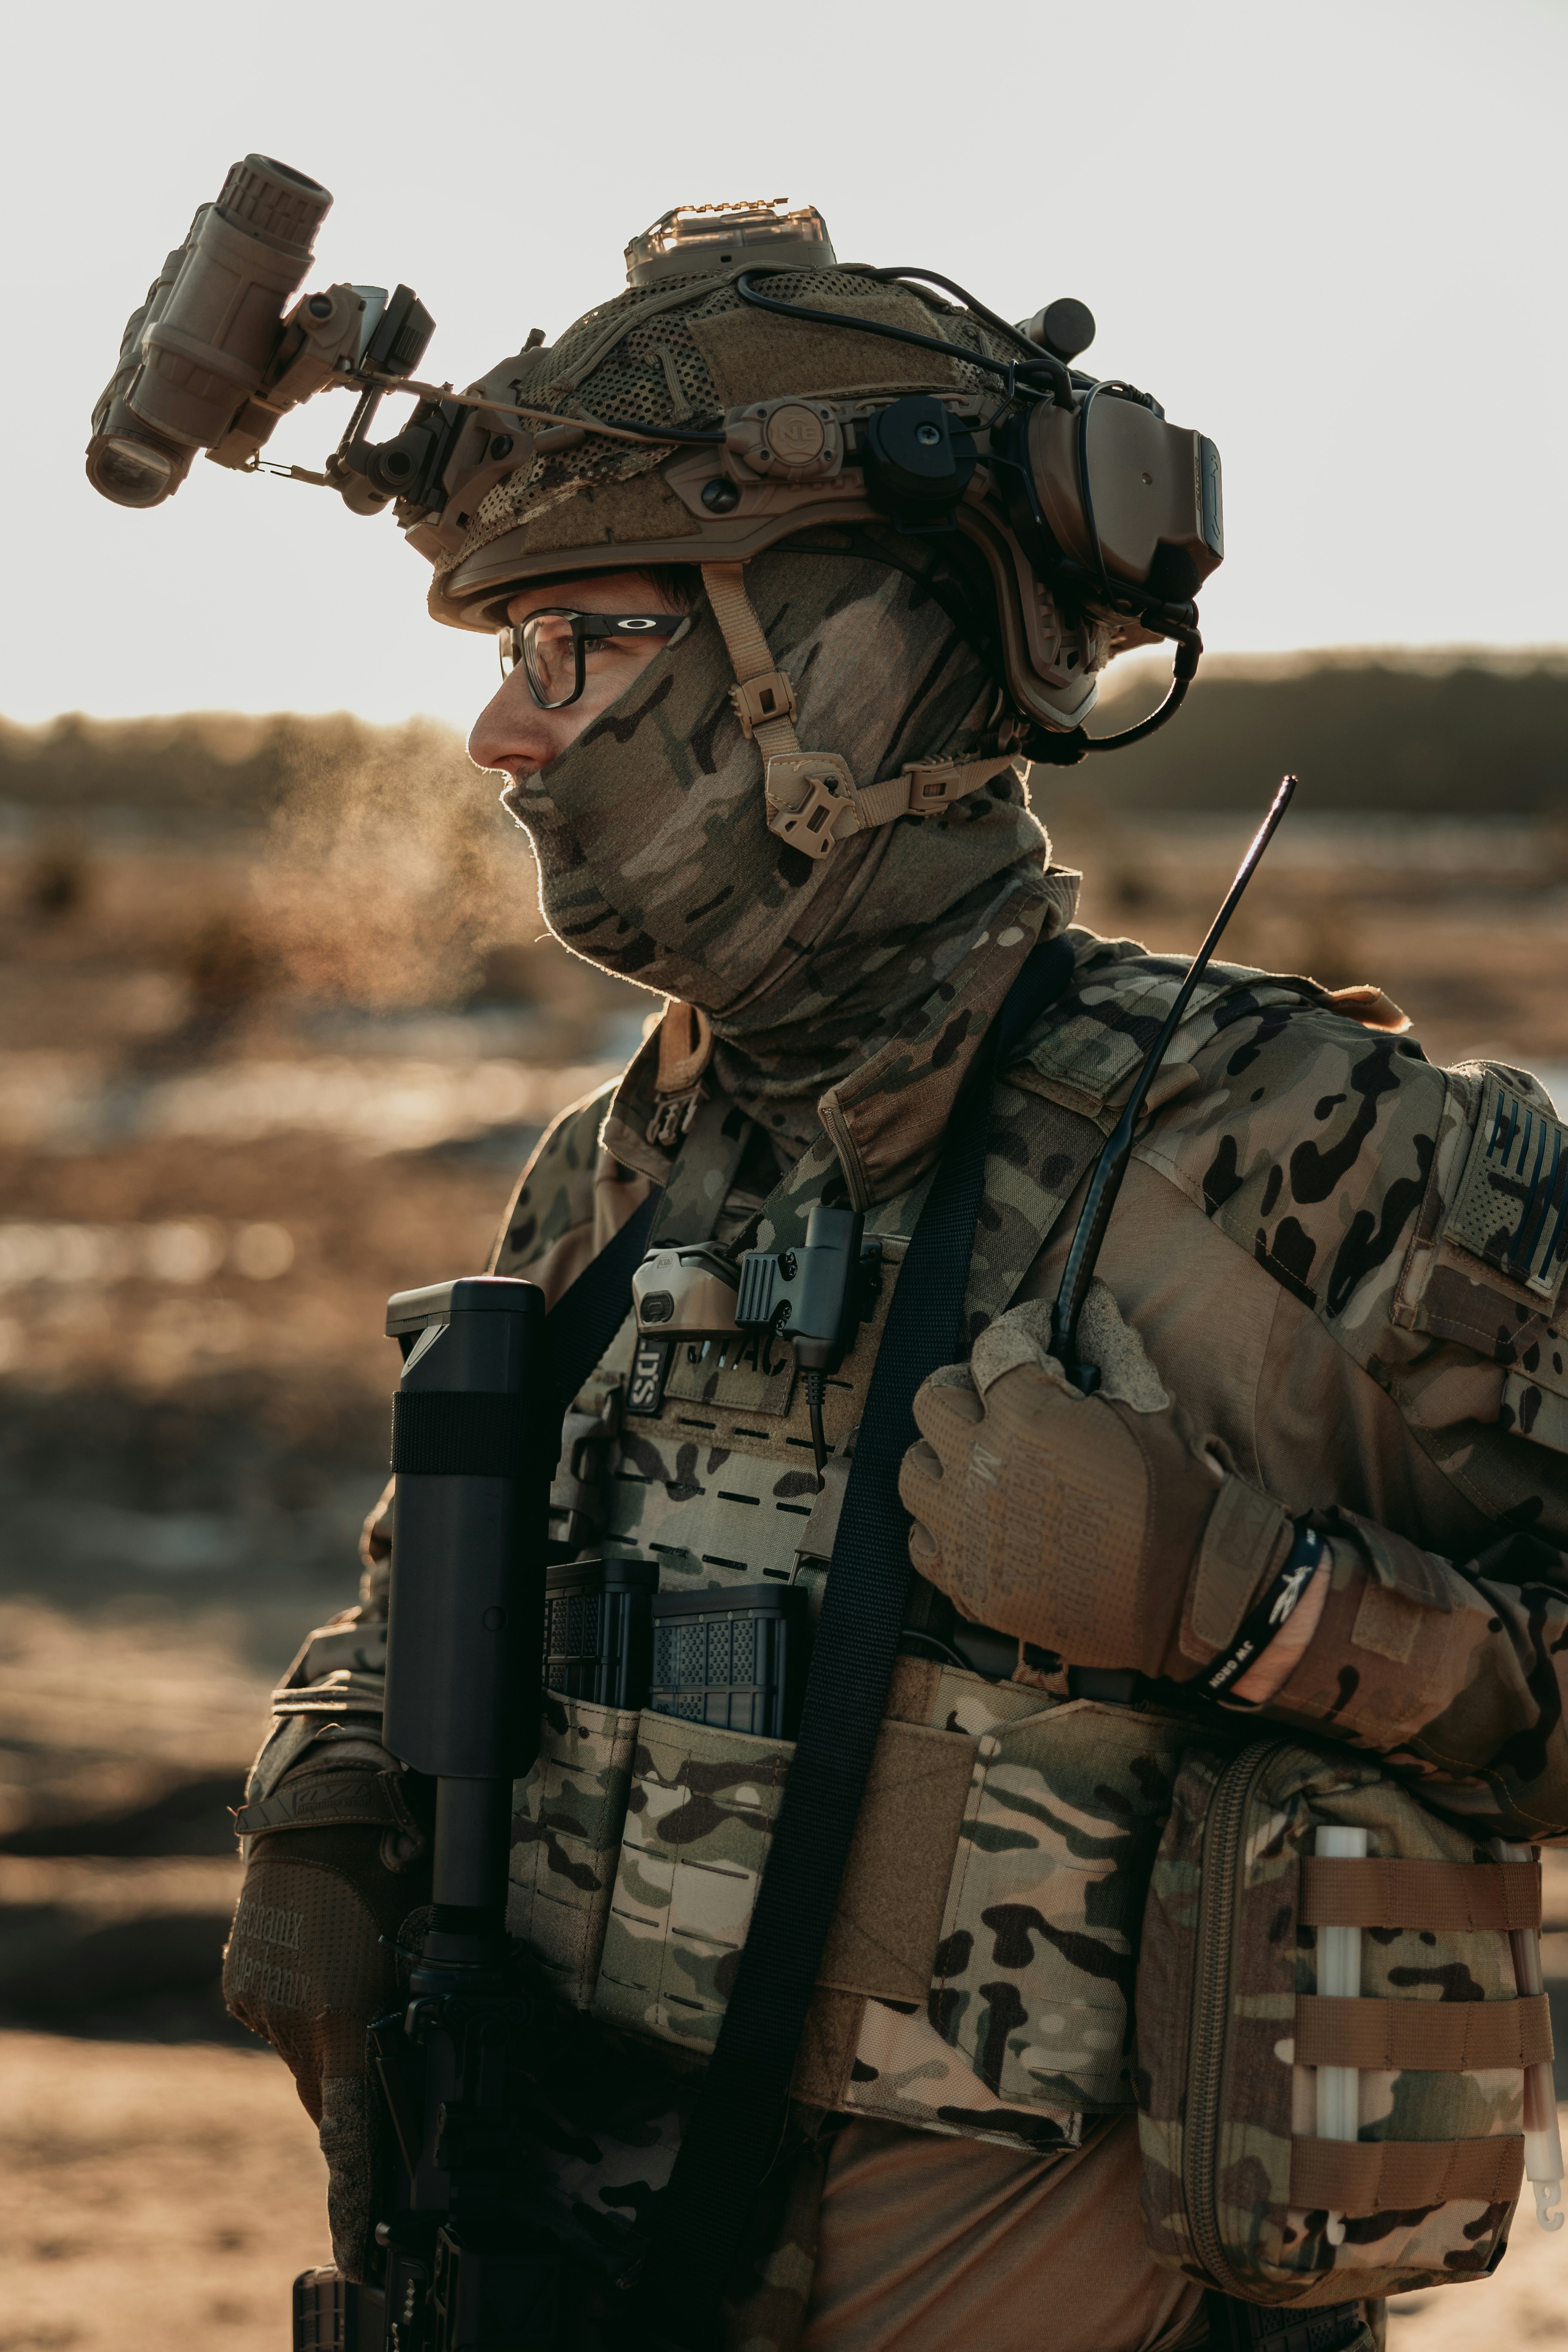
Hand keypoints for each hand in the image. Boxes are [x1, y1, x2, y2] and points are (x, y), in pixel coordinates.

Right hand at [223, 1751, 431, 2278]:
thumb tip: (416, 2064)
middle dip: (350, 2092)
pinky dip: (296, 2005)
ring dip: (323, 2036)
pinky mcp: (238, 1985)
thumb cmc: (390, 1873)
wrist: (318, 1812)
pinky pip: (274, 2019)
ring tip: (345, 1969)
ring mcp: (259, 2006)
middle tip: (373, 2061)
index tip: (357, 2248)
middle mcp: (293, 2023)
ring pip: (300, 2055)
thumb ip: (409, 2015)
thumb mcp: (416, 1948)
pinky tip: (315, 1955)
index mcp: (343, 2018)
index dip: (355, 2195)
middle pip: (324, 2098)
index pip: (349, 2133)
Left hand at [897, 1295, 1299, 1685]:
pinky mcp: (967, 1583)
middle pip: (933, 1401)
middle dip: (967, 1385)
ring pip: (915, 1468)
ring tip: (982, 1457)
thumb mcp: (1147, 1408)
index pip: (995, 1345)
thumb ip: (1108, 1347)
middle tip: (997, 1392)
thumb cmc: (1175, 1503)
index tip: (1037, 1330)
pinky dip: (942, 1523)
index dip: (1022, 1327)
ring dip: (944, 1454)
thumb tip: (1090, 1300)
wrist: (1191, 1595)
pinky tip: (978, 1517)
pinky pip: (921, 1540)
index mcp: (1025, 1419)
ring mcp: (966, 1531)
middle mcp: (981, 1470)